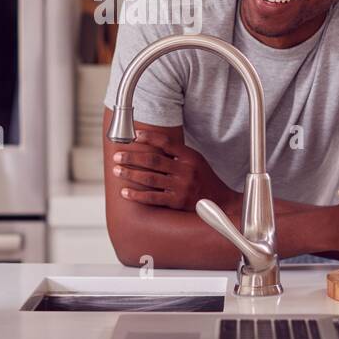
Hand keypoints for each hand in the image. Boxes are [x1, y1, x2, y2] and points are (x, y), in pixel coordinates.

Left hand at [110, 128, 239, 212]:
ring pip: (150, 178)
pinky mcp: (177, 202)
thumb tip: (152, 145)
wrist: (220, 203)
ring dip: (130, 174)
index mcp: (189, 157)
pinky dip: (137, 195)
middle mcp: (185, 171)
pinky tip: (125, 192)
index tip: (134, 135)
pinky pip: (153, 198)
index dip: (149, 137)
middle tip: (117, 156)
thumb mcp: (196, 161)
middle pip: (153, 160)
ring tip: (117, 171)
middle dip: (132, 157)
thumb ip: (178, 154)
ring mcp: (181, 187)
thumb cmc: (205, 180)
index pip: (166, 143)